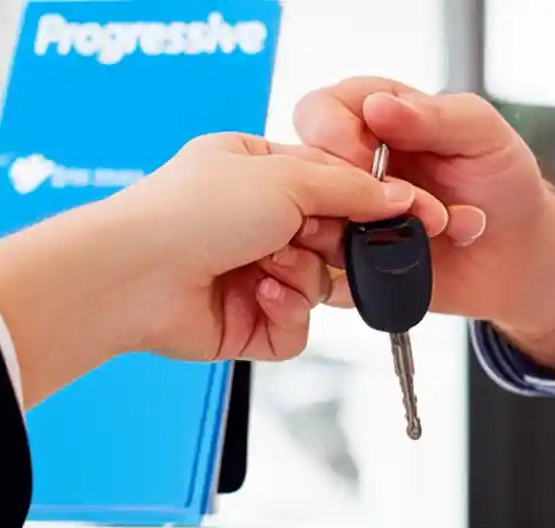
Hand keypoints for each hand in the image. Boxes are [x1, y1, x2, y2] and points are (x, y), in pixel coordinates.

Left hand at [0, 132, 452, 407]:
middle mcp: (253, 221)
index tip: (420, 214)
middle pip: (334, 239)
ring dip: (302, 278)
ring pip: (319, 287)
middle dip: (333, 244)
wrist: (134, 275)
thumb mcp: (287, 178)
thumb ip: (353, 189)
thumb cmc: (192, 211)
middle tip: (323, 241)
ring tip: (269, 269)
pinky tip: (259, 296)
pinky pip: (297, 329)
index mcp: (256, 172)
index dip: (375, 201)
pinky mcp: (246, 323)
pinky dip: (286, 314)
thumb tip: (401, 197)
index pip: (336, 184)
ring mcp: (250, 273)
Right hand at [294, 78, 554, 375]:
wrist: (519, 256)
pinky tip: (420, 262)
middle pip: (304, 172)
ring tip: (439, 234)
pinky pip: (330, 273)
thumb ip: (432, 115)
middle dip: (363, 196)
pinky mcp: (353, 264)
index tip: (370, 159)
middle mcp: (349, 165)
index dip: (335, 135)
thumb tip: (378, 106)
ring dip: (374, 238)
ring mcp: (347, 216)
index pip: (319, 111)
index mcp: (372, 115)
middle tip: (427, 212)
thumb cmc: (504, 183)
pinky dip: (371, 272)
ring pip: (314, 227)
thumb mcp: (482, 134)